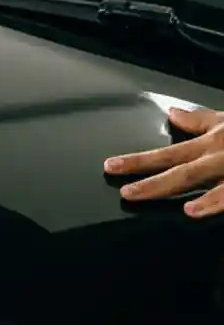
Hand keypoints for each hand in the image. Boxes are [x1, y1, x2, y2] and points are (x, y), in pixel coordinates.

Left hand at [104, 107, 223, 216]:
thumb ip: (199, 120)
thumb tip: (172, 113)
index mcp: (209, 144)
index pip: (167, 154)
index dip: (138, 161)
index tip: (110, 167)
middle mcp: (215, 158)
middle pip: (178, 171)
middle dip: (150, 182)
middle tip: (125, 192)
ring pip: (197, 181)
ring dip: (170, 188)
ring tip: (152, 200)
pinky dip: (211, 203)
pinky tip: (193, 211)